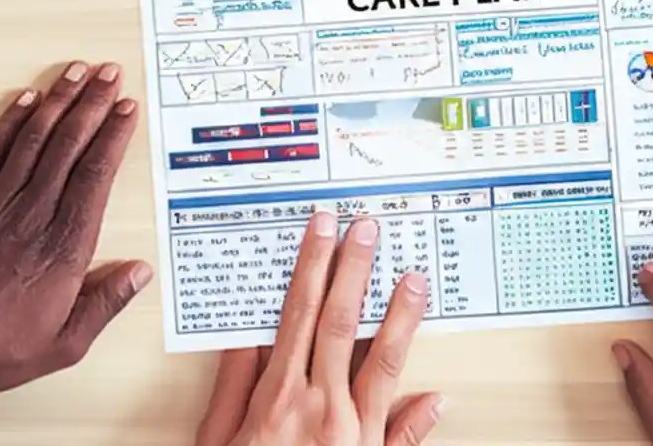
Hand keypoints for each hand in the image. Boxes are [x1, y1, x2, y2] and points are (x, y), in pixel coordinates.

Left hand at [0, 62, 152, 411]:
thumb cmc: (1, 348)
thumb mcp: (66, 343)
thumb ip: (106, 303)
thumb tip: (142, 270)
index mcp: (64, 249)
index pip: (94, 177)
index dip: (112, 137)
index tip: (127, 108)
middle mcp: (33, 218)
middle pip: (68, 148)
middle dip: (92, 105)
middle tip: (111, 72)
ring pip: (33, 142)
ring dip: (58, 103)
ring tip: (78, 71)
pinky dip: (10, 123)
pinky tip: (28, 98)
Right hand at [195, 213, 443, 445]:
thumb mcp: (215, 441)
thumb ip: (233, 385)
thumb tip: (248, 336)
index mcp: (277, 397)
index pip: (299, 315)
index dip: (313, 267)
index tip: (323, 231)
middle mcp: (318, 408)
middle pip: (341, 324)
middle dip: (355, 270)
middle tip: (369, 228)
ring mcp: (350, 435)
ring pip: (382, 363)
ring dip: (400, 317)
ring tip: (415, 281)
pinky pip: (398, 434)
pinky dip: (419, 414)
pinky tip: (438, 394)